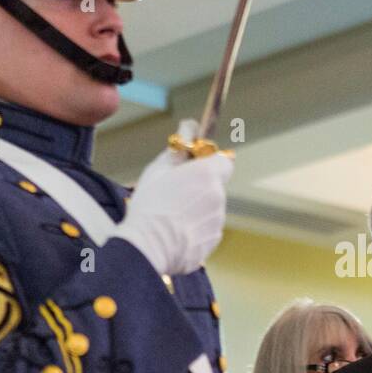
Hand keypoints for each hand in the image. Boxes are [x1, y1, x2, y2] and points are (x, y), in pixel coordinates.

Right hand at [108, 149, 232, 276]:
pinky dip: (195, 230)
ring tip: (171, 217)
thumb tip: (189, 126)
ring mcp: (217, 221)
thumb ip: (179, 148)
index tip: (195, 168)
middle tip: (175, 195)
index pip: (224, 161)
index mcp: (207, 175)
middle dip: (200, 188)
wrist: (147, 246)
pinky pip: (206, 230)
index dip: (211, 163)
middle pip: (215, 187)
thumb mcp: (158, 169)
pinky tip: (175, 233)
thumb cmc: (150, 205)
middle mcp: (218, 197)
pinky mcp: (213, 241)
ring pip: (211, 210)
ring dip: (197, 210)